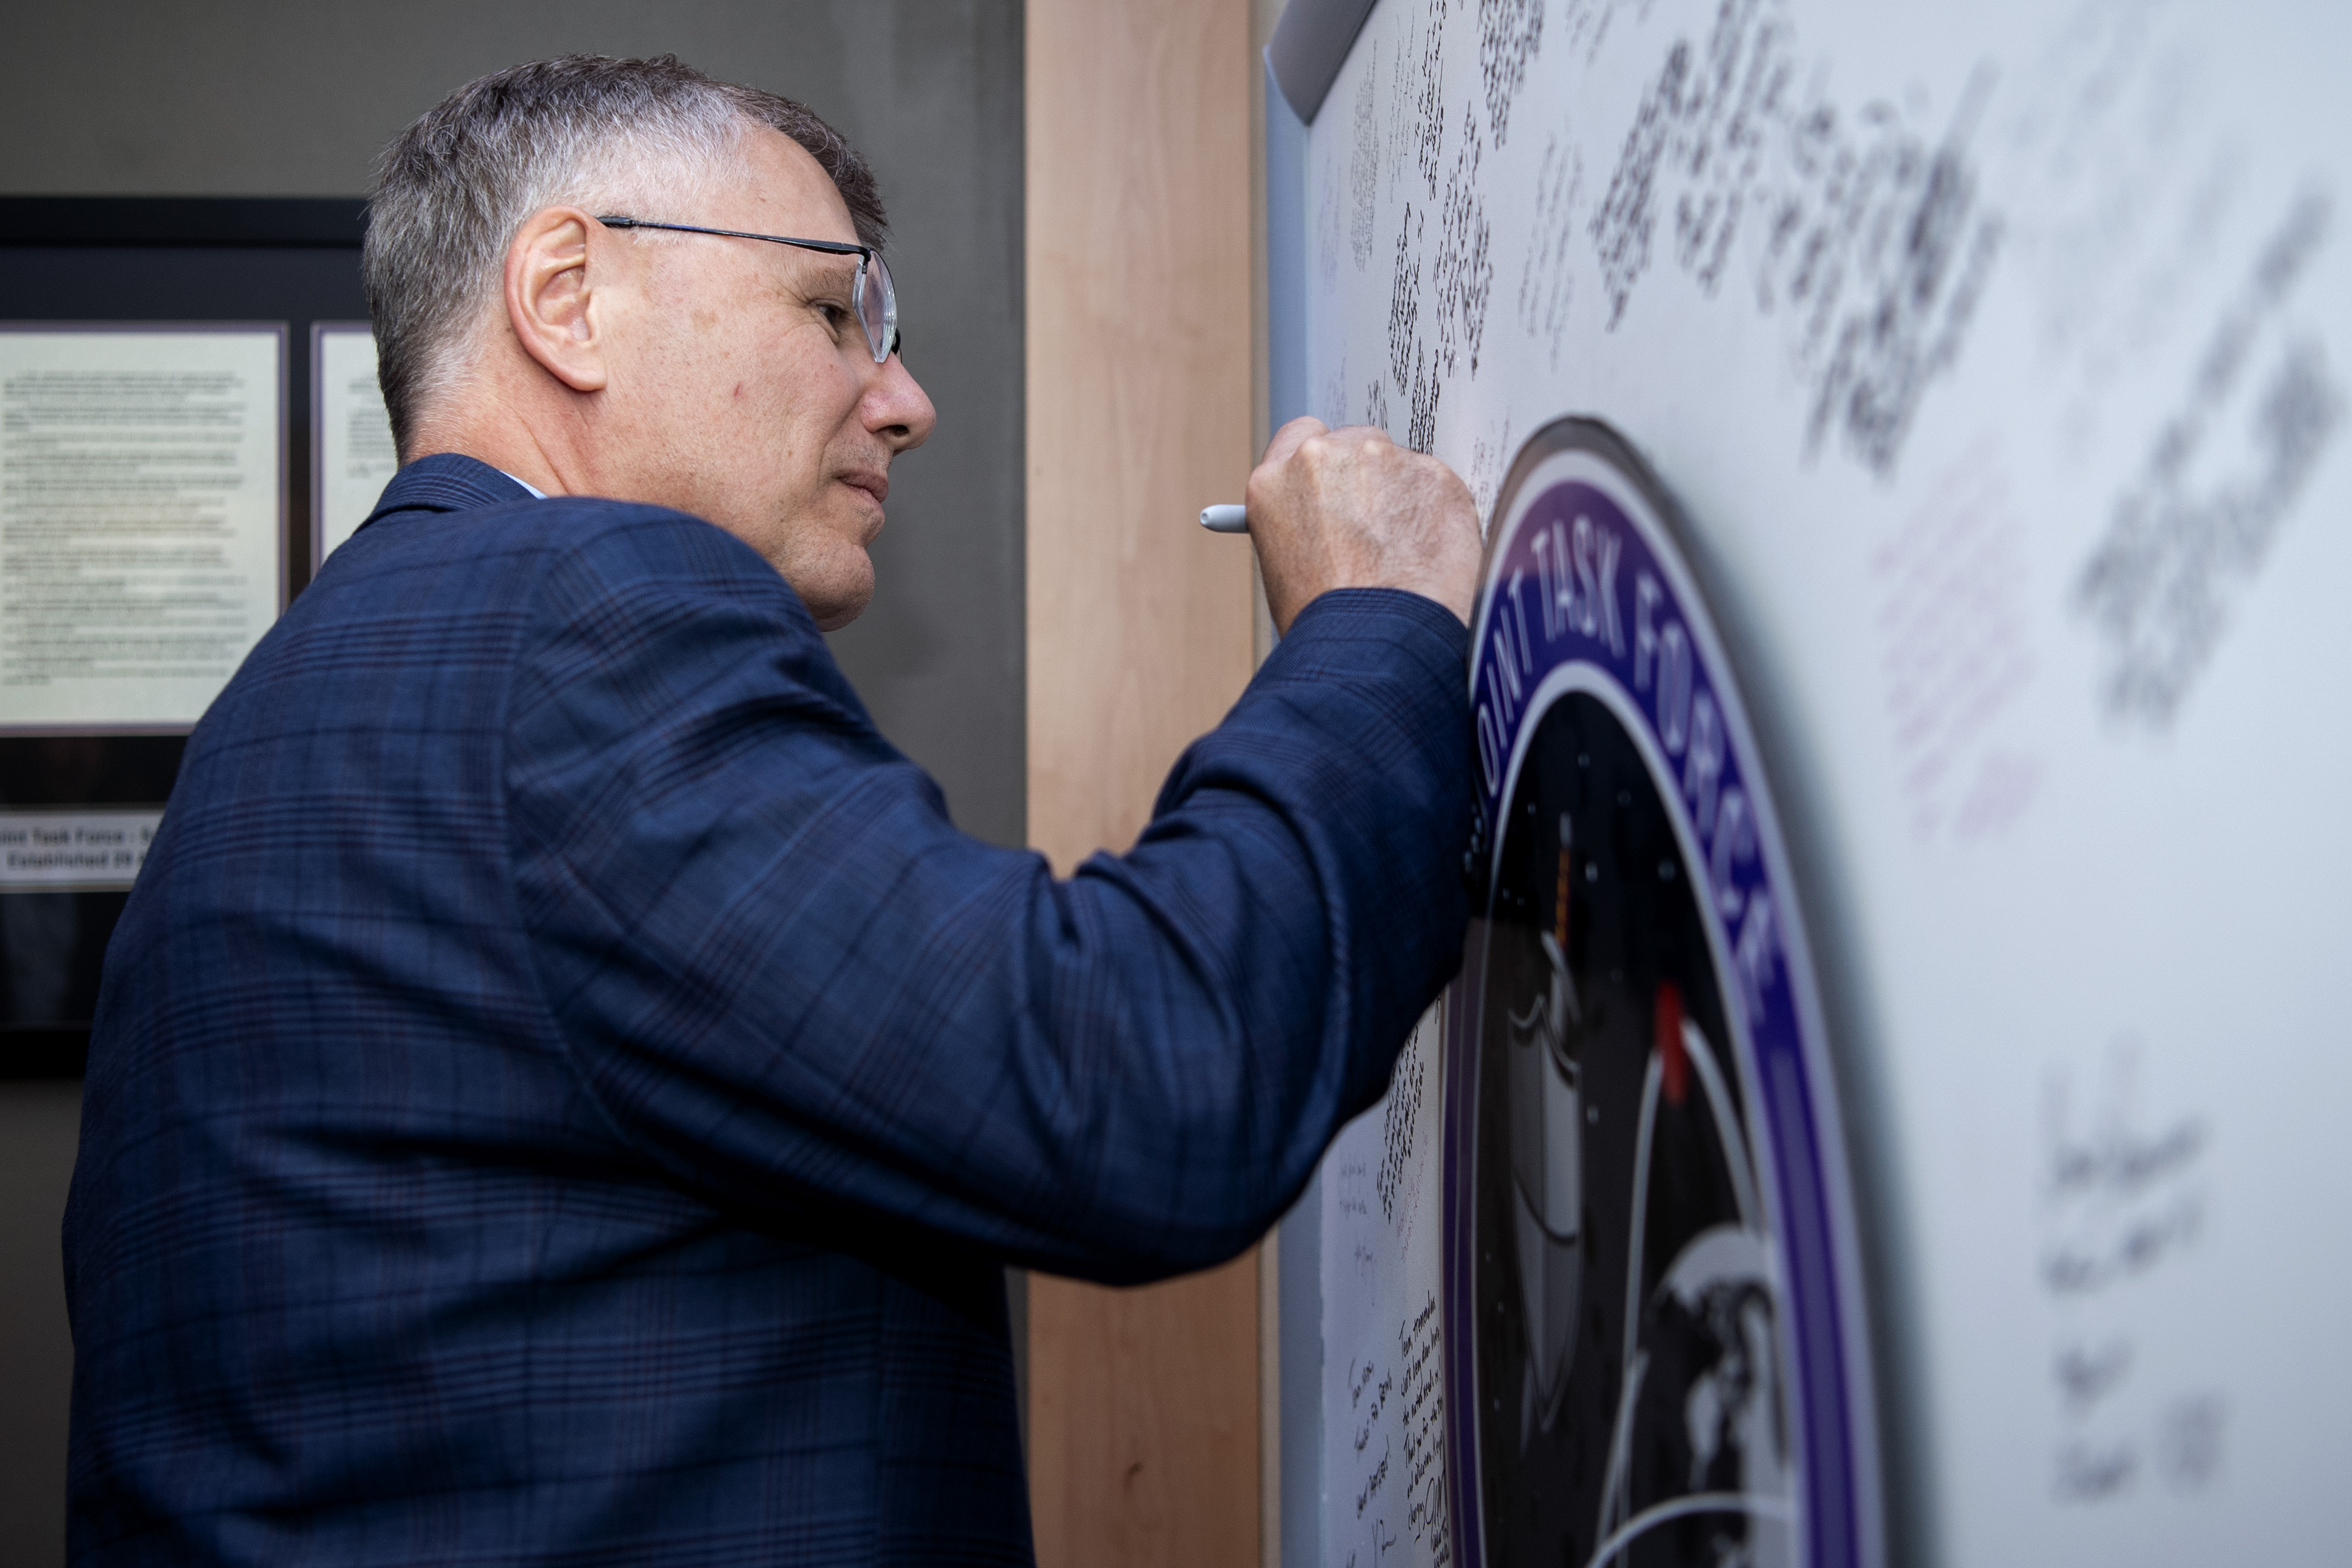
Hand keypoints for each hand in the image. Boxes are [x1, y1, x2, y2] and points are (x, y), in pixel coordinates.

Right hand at [1244, 418, 1481, 633]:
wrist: (1378, 642)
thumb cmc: (1329, 624)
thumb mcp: (1284, 572)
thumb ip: (1302, 525)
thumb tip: (1326, 521)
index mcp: (1275, 482)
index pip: (1300, 439)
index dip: (1323, 467)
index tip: (1335, 486)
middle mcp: (1324, 457)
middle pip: (1353, 447)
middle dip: (1367, 481)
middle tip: (1375, 531)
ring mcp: (1383, 460)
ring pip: (1399, 467)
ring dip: (1403, 499)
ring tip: (1402, 558)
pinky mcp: (1434, 474)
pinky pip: (1437, 488)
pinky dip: (1438, 516)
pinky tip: (1428, 558)